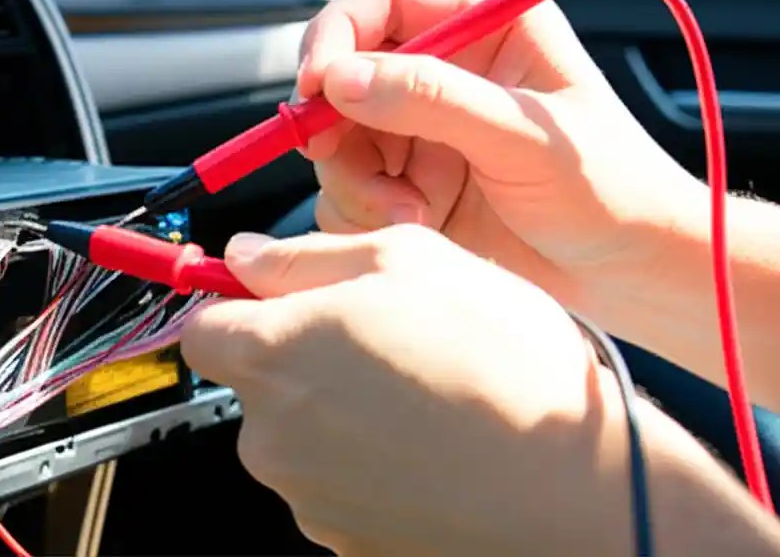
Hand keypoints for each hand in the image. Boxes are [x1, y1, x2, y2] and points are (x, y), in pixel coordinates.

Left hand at [180, 229, 779, 555]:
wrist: (579, 492)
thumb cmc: (504, 367)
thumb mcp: (407, 260)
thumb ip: (305, 254)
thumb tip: (245, 255)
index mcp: (273, 355)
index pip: (202, 327)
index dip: (239, 305)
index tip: (279, 297)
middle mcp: (272, 435)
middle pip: (257, 383)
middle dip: (303, 357)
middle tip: (385, 338)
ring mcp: (307, 496)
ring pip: (301, 434)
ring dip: (343, 411)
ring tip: (427, 394)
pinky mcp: (345, 538)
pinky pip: (340, 484)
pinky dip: (371, 463)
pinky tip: (434, 445)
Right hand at [296, 0, 701, 319]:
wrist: (630, 275)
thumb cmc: (611, 190)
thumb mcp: (523, 136)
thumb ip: (432, 99)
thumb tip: (341, 79)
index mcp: (487, 27)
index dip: (337, 33)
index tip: (315, 84)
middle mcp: (447, 73)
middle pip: (344, 74)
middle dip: (337, 124)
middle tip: (337, 159)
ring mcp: (423, 132)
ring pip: (337, 139)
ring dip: (357, 181)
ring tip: (410, 214)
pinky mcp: (410, 186)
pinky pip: (348, 190)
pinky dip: (364, 213)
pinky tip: (416, 228)